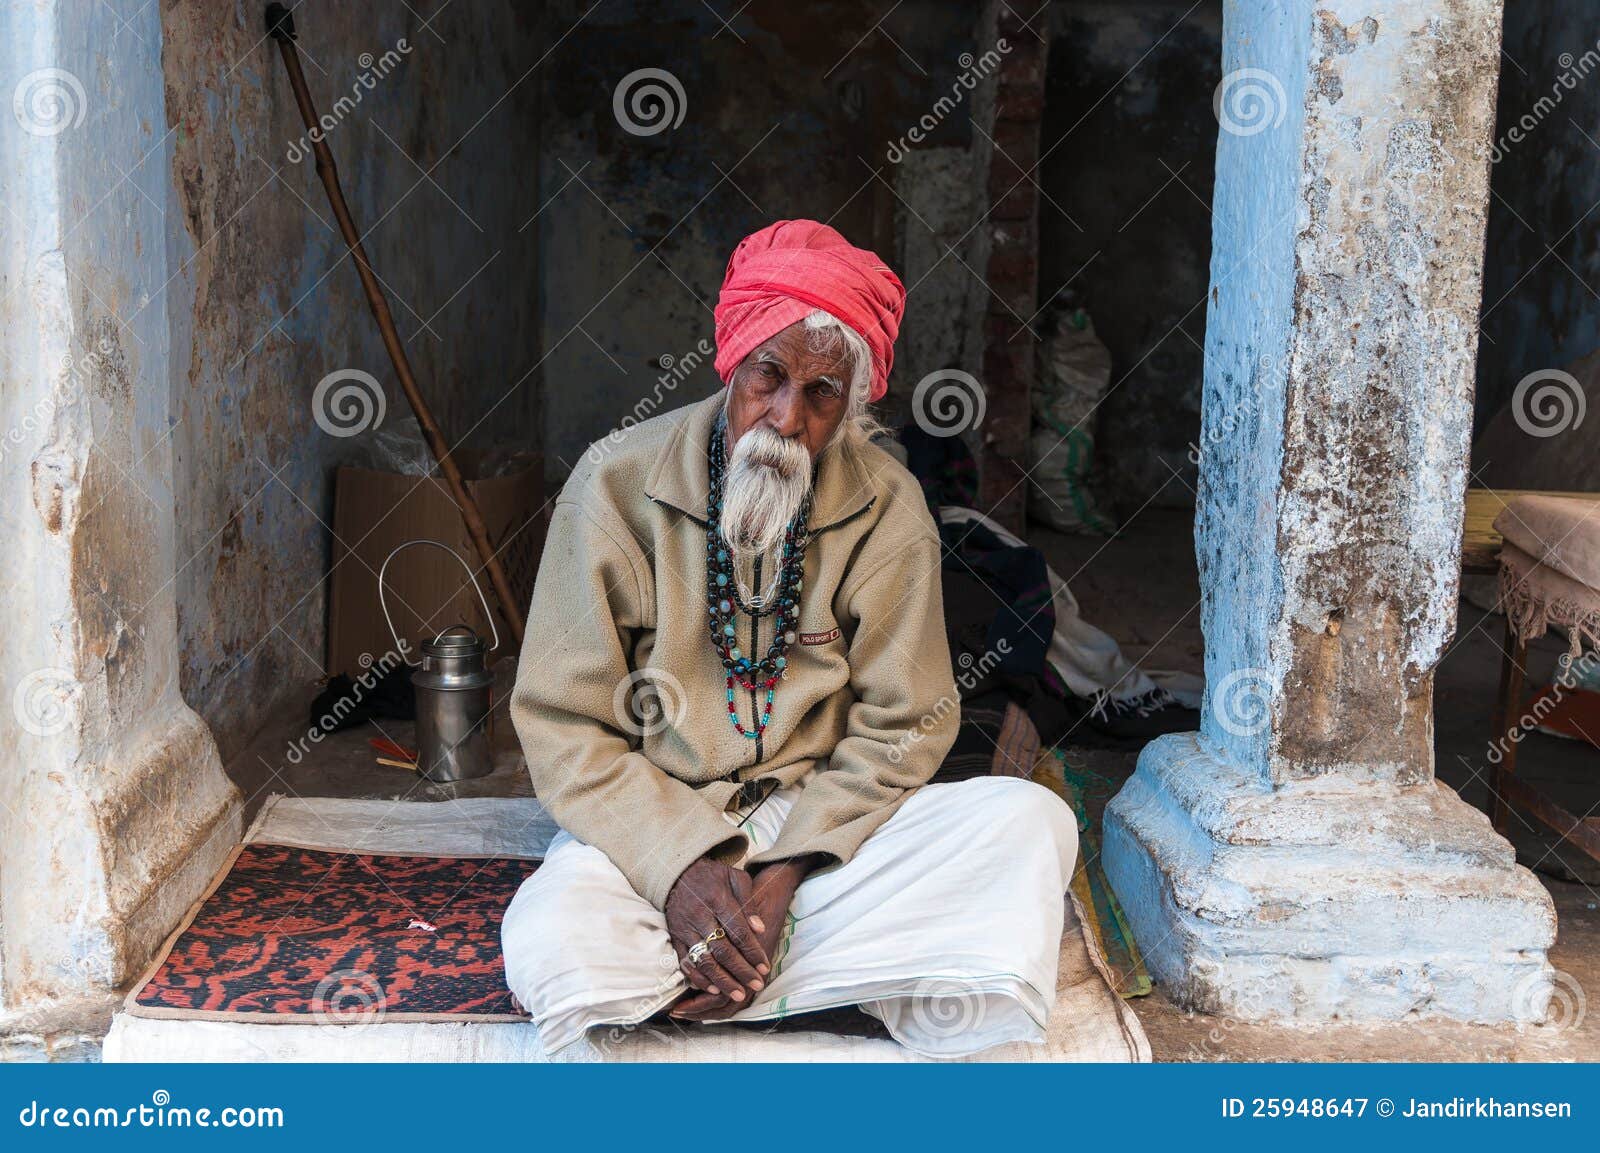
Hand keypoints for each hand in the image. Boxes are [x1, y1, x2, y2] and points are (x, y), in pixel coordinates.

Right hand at [663, 857, 770, 1008]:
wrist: (678, 871)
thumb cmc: (713, 876)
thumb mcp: (736, 878)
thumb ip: (749, 902)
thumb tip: (759, 929)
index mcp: (718, 899)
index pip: (738, 931)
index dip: (753, 952)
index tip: (765, 968)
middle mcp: (699, 915)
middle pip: (722, 949)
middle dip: (741, 971)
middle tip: (756, 986)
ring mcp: (685, 927)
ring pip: (704, 960)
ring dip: (722, 980)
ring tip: (738, 994)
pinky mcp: (674, 936)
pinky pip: (685, 962)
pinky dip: (699, 977)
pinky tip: (714, 988)